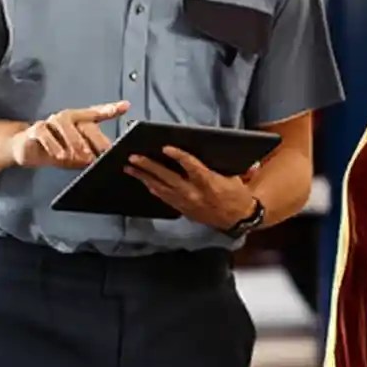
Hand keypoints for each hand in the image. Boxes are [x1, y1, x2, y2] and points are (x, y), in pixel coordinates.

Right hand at [10, 101, 129, 168]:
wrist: (26, 149)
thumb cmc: (54, 149)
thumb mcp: (75, 154)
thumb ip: (90, 154)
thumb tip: (106, 159)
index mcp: (79, 121)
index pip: (96, 114)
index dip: (110, 109)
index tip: (125, 107)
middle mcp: (67, 117)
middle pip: (83, 122)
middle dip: (94, 138)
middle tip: (100, 154)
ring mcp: (51, 121)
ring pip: (64, 125)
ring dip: (74, 142)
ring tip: (80, 158)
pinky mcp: (36, 129)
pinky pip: (45, 133)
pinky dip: (53, 145)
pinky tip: (59, 155)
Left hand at [125, 146, 257, 230]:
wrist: (237, 219)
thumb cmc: (236, 193)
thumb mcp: (232, 175)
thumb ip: (215, 165)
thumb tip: (204, 149)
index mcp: (208, 182)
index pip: (191, 166)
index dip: (178, 156)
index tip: (165, 147)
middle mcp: (193, 193)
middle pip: (167, 177)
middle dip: (149, 167)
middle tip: (133, 157)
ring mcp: (185, 202)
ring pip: (160, 188)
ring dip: (144, 177)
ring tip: (129, 167)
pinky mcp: (182, 209)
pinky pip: (163, 197)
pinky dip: (152, 187)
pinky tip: (143, 180)